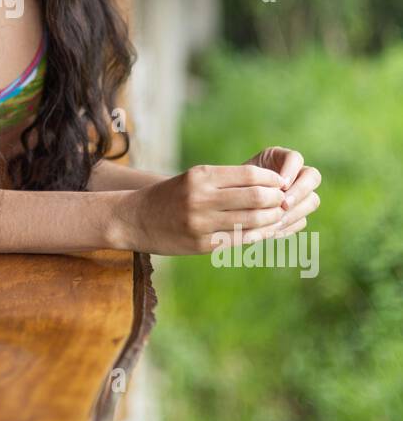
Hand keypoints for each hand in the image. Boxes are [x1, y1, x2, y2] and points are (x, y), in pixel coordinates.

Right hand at [116, 162, 288, 255]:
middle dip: (277, 200)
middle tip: (285, 200)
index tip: (281, 183)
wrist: (135, 219)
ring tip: (278, 216)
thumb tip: (267, 184)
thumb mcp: (193, 179)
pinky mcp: (202, 245)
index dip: (272, 180)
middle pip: (256, 198)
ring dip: (272, 219)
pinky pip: (239, 240)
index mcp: (201, 176)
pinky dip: (257, 235)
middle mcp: (202, 198)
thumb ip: (226, 181)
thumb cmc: (170, 195)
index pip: (250, 176)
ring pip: (252, 221)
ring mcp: (202, 224)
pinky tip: (265, 232)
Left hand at [241, 147, 321, 240]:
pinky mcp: (298, 214)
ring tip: (277, 221)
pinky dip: (288, 226)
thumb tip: (276, 189)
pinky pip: (302, 220)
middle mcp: (296, 174)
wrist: (231, 204)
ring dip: (295, 211)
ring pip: (312, 200)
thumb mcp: (239, 177)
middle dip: (299, 192)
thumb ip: (254, 178)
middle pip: (313, 177)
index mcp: (282, 159)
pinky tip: (273, 231)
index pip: (296, 158)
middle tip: (283, 204)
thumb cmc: (232, 185)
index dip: (291, 170)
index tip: (280, 184)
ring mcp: (301, 194)